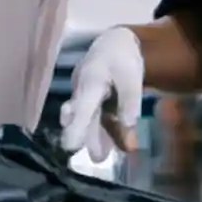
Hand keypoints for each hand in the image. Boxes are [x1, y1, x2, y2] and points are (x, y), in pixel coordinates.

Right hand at [59, 26, 145, 161]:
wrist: (114, 43)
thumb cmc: (122, 59)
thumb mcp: (131, 77)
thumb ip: (129, 102)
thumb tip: (127, 127)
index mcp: (91, 82)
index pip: (82, 107)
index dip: (76, 127)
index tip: (70, 147)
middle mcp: (81, 91)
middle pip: (80, 118)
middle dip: (85, 137)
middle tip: (98, 158)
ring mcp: (82, 96)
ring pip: (84, 120)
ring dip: (92, 137)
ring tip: (101, 156)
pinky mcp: (87, 101)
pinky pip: (90, 118)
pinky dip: (97, 131)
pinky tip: (105, 145)